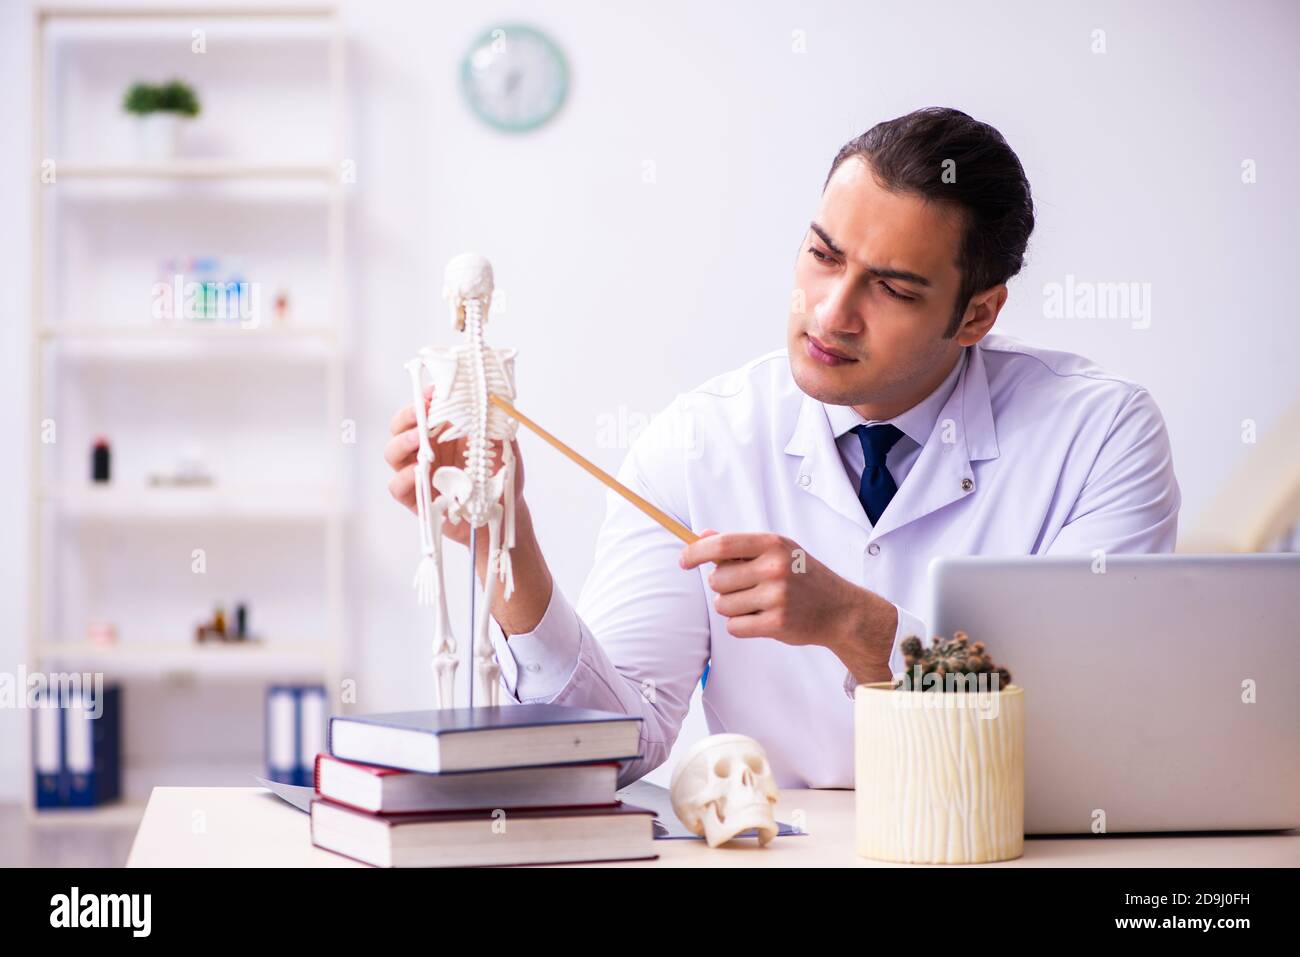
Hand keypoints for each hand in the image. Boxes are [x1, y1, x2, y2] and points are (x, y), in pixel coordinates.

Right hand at [384, 385, 525, 547]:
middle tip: (421, 412)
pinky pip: (397, 486)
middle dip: (407, 417)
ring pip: (393, 454)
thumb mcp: (502, 448)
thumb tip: (491, 402)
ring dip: (402, 442)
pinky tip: (417, 473)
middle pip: (400, 428)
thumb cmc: (499, 478)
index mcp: (442, 434)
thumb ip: (494, 427)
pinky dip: (404, 478)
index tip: (432, 391)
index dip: (423, 399)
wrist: (502, 514)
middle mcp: (426, 451)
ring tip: (420, 439)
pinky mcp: (416, 499)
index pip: (422, 411)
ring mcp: (418, 474)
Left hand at [678, 530, 896, 680]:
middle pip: (717, 580)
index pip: (722, 545)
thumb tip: (702, 536)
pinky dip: (741, 625)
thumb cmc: (803, 576)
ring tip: (757, 603)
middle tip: (746, 588)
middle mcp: (774, 567)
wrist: (840, 609)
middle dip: (723, 587)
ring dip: (732, 607)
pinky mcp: (777, 624)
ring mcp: (777, 597)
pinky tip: (761, 619)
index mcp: (773, 544)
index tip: (683, 561)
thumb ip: (739, 546)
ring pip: (723, 605)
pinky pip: (734, 627)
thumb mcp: (778, 551)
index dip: (696, 552)